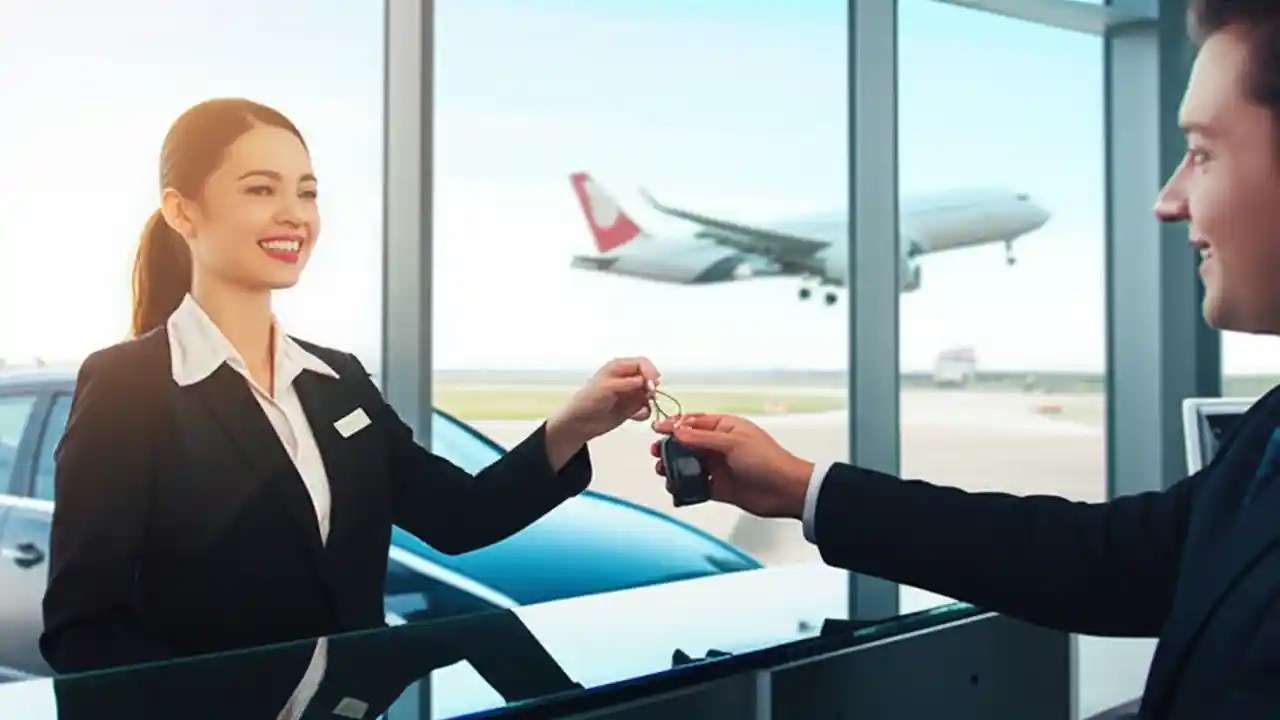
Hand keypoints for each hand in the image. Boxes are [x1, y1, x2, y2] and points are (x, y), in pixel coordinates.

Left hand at [548, 357, 660, 446]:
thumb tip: (644, 380)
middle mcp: (627, 377)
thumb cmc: (588, 401)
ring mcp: (631, 392)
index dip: (650, 372)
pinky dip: (645, 412)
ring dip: (649, 401)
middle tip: (648, 397)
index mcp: (619, 367)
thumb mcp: (606, 388)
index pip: (642, 363)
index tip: (652, 385)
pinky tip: (636, 417)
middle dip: (651, 387)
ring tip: (639, 409)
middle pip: (649, 377)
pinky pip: (646, 407)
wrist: (580, 423)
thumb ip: (626, 383)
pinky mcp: (632, 407)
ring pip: (650, 393)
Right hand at [651, 413, 813, 519]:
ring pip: (688, 465)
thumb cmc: (766, 461)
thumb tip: (677, 431)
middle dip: (670, 449)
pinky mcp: (718, 488)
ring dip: (674, 469)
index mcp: (725, 428)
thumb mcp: (733, 443)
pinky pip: (695, 487)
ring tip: (664, 473)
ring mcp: (718, 467)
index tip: (657, 430)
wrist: (786, 491)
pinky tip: (676, 492)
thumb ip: (702, 438)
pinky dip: (684, 489)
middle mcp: (719, 446)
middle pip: (687, 444)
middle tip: (657, 454)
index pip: (694, 422)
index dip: (674, 425)